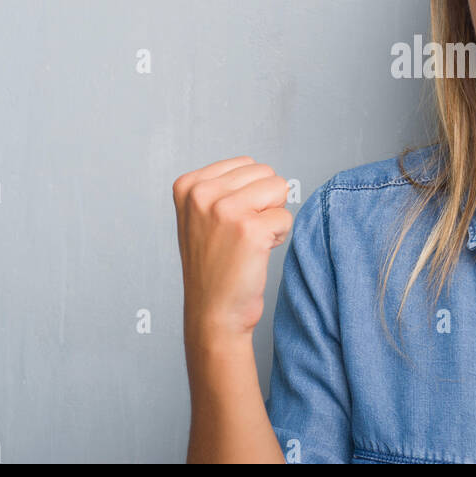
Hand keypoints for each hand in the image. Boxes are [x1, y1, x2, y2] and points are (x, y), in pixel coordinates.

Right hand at [172, 157, 293, 339]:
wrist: (213, 312)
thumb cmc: (214, 264)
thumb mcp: (201, 215)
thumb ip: (223, 187)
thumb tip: (266, 172)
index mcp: (188, 185)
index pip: (246, 164)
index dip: (249, 194)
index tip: (229, 223)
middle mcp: (202, 193)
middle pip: (265, 173)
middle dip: (264, 203)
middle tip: (242, 234)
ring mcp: (225, 210)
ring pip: (279, 188)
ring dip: (273, 216)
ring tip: (250, 241)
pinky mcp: (250, 229)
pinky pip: (286, 217)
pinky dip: (279, 236)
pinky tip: (257, 253)